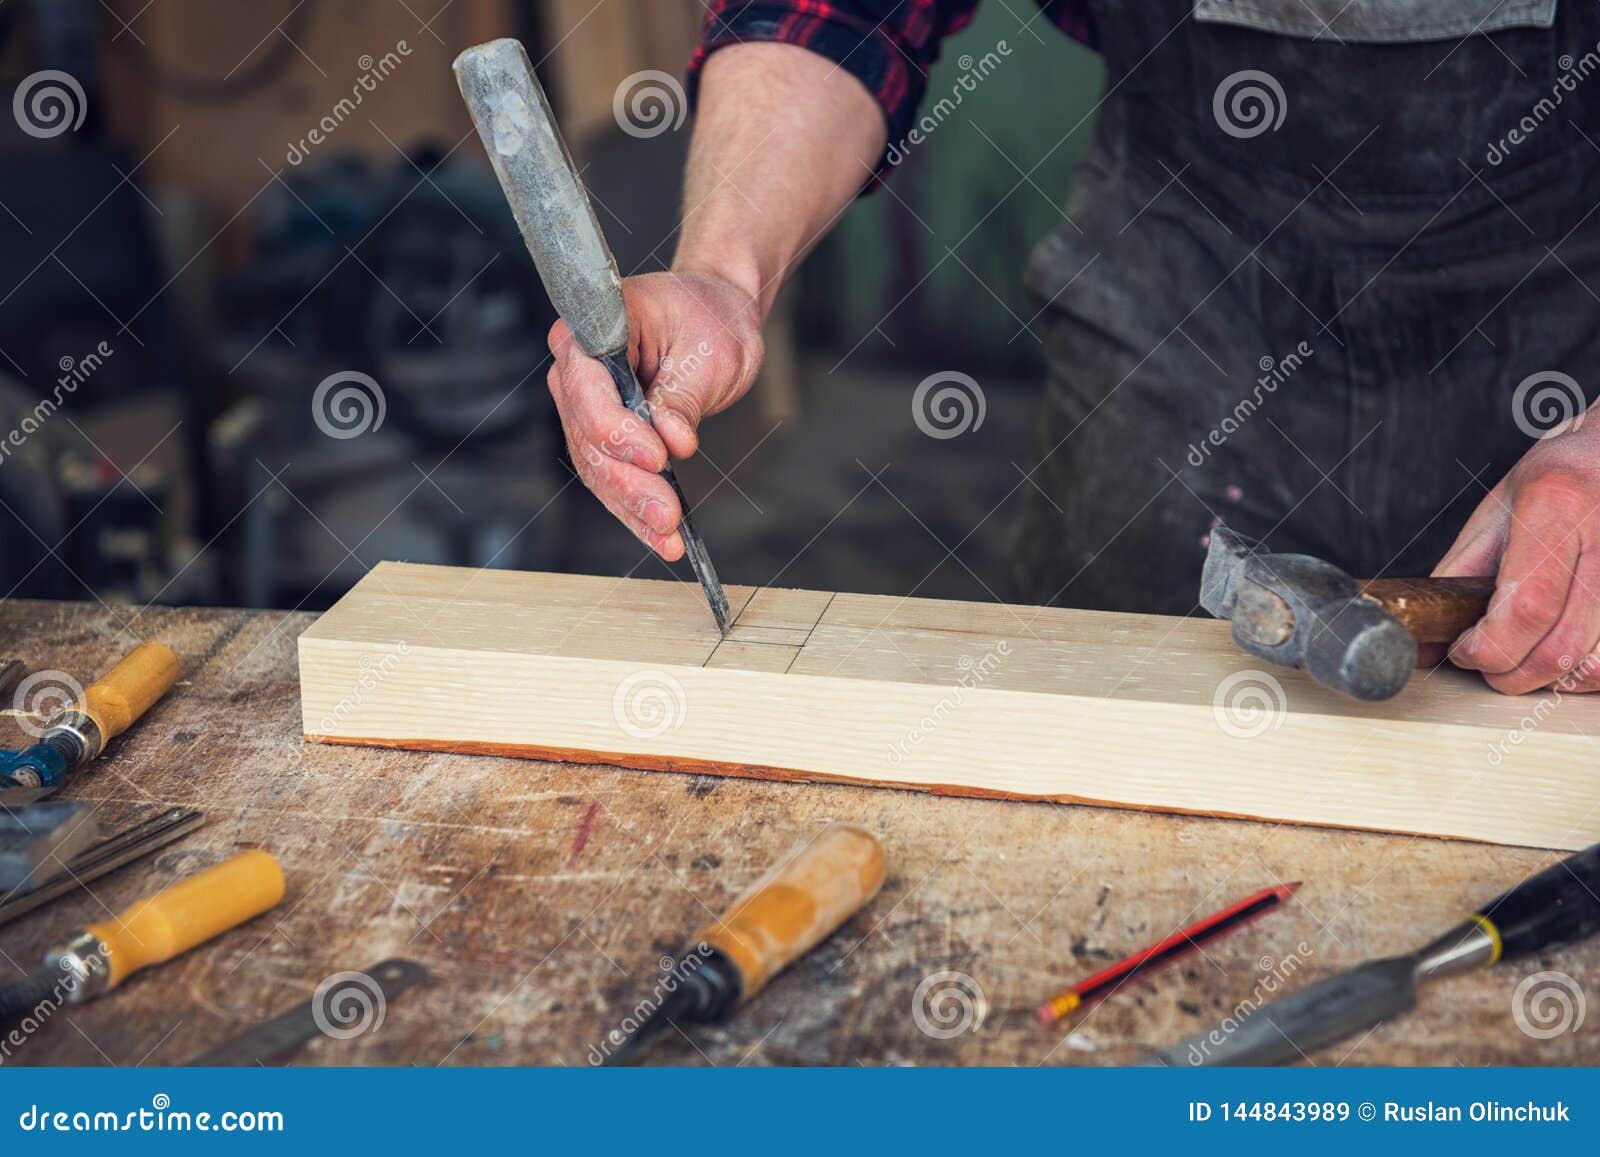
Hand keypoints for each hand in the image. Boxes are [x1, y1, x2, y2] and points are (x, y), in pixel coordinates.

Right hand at [545, 270, 763, 558]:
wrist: (714, 315)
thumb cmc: (710, 318)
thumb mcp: (709, 352)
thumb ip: (683, 397)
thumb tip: (671, 441)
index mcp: (593, 328)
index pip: (591, 390)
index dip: (618, 431)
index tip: (659, 458)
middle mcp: (575, 366)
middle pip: (588, 436)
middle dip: (629, 482)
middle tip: (668, 514)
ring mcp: (583, 402)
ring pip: (596, 466)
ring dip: (631, 506)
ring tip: (667, 536)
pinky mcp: (601, 432)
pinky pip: (610, 476)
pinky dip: (635, 510)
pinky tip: (661, 537)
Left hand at [1436, 408, 1599, 693]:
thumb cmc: (1556, 482)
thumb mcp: (1494, 515)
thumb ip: (1454, 578)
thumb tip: (1422, 640)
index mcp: (1556, 507)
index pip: (1527, 606)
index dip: (1488, 647)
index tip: (1463, 651)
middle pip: (1559, 647)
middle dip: (1509, 673)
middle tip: (1485, 661)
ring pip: (1593, 666)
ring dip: (1547, 680)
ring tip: (1522, 655)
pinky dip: (1582, 676)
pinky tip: (1561, 655)